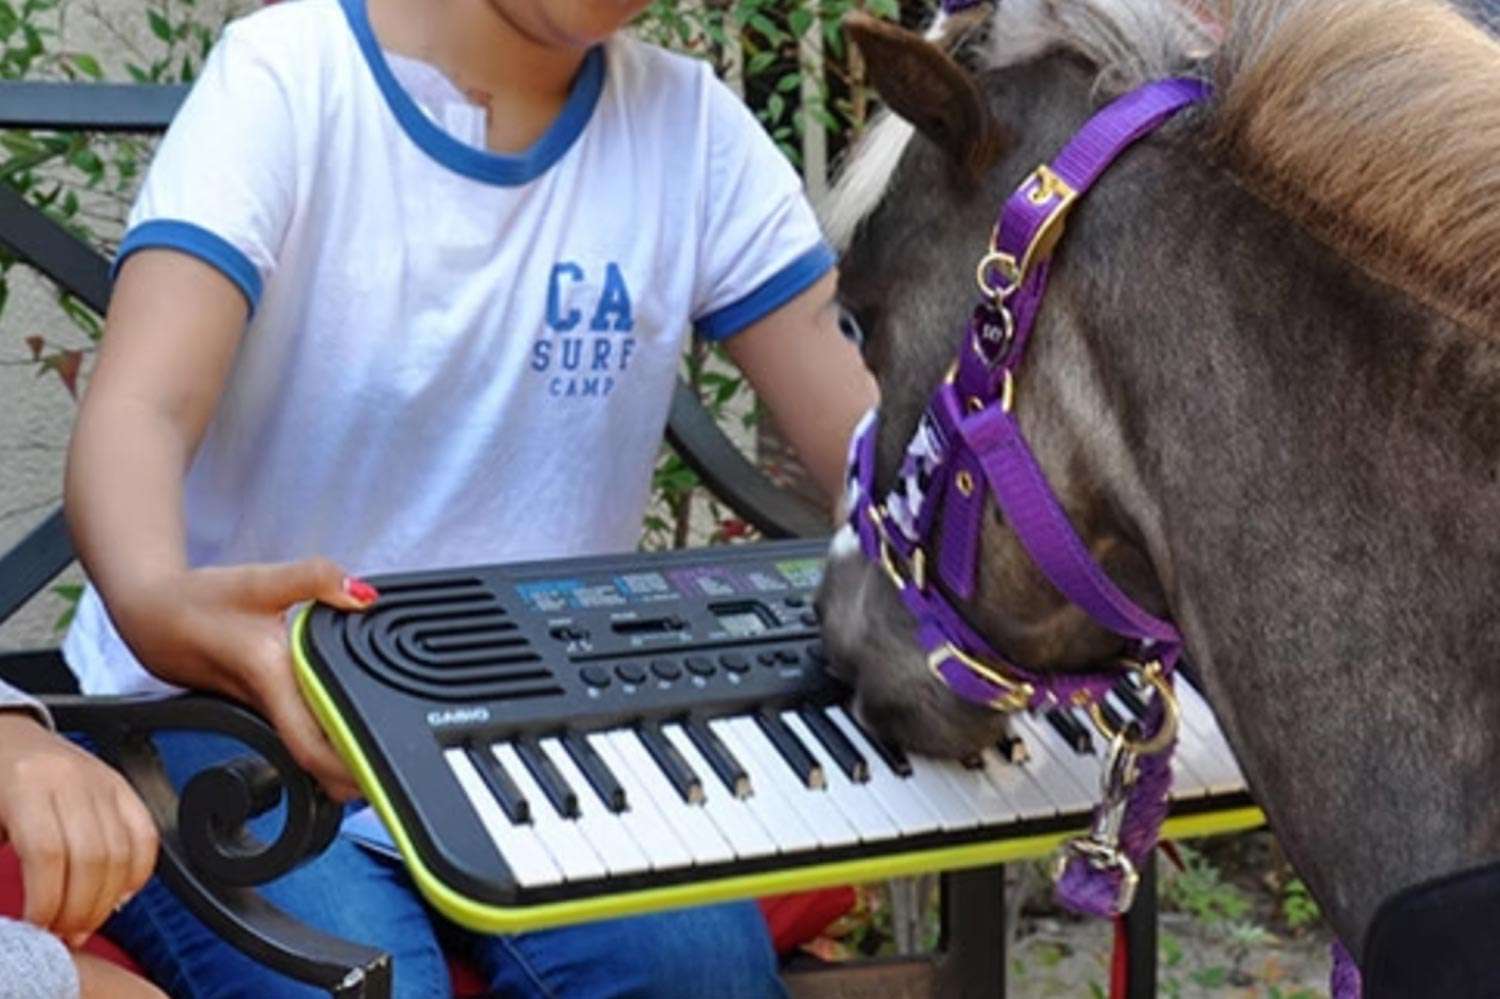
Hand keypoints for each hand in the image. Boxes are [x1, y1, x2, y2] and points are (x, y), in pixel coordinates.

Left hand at [0, 713, 157, 945]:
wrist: (7, 736)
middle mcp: (73, 780)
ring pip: (123, 852)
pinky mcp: (125, 788)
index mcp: (26, 784)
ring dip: (107, 901)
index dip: (46, 901)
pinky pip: (146, 836)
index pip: (48, 854)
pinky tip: (118, 896)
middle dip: (80, 909)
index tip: (37, 928)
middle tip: (63, 935)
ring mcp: (104, 782)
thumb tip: (18, 918)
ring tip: (85, 923)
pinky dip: (138, 873)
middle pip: (92, 858)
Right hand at [113, 558, 376, 800]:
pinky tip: (350, 719)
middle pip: (317, 759)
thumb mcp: (259, 580)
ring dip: (343, 754)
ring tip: (385, 748)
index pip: (311, 749)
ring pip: (308, 746)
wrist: (151, 616)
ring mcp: (264, 710)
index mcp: (271, 681)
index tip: (382, 775)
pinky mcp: (261, 704)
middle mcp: (269, 705)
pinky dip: (326, 731)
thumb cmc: (197, 603)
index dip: (349, 771)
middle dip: (357, 772)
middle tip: (399, 765)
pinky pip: (299, 727)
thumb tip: (361, 594)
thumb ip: (314, 578)